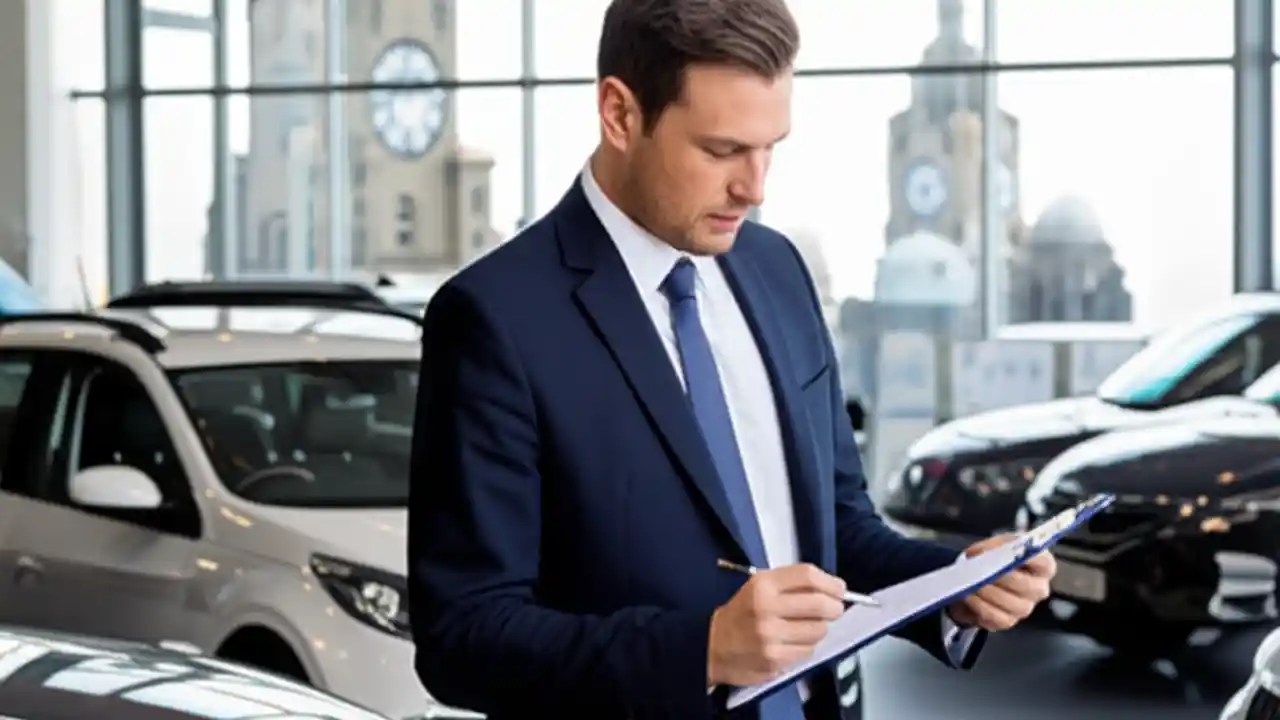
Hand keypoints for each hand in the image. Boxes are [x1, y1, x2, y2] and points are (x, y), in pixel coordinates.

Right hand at [707, 563, 846, 687]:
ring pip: (819, 630)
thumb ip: (791, 584)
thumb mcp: (758, 587)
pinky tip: (792, 642)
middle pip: (820, 604)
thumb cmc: (741, 613)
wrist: (712, 645)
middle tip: (834, 609)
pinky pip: (808, 651)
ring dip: (819, 629)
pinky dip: (806, 646)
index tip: (839, 589)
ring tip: (805, 627)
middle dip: (834, 607)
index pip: (808, 576)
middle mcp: (766, 608)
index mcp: (763, 585)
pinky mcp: (775, 659)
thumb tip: (832, 589)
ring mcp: (771, 636)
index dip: (831, 583)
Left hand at [947, 533, 1055, 631]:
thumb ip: (991, 547)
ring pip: (1011, 603)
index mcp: (1042, 566)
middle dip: (1002, 577)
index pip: (1043, 562)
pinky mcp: (1008, 620)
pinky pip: (996, 616)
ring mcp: (1025, 607)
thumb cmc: (994, 560)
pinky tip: (969, 596)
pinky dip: (980, 605)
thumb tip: (979, 554)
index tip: (1007, 553)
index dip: (1027, 558)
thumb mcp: (995, 546)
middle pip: (1026, 585)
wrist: (978, 581)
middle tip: (983, 571)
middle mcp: (1038, 588)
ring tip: (972, 584)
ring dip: (988, 593)